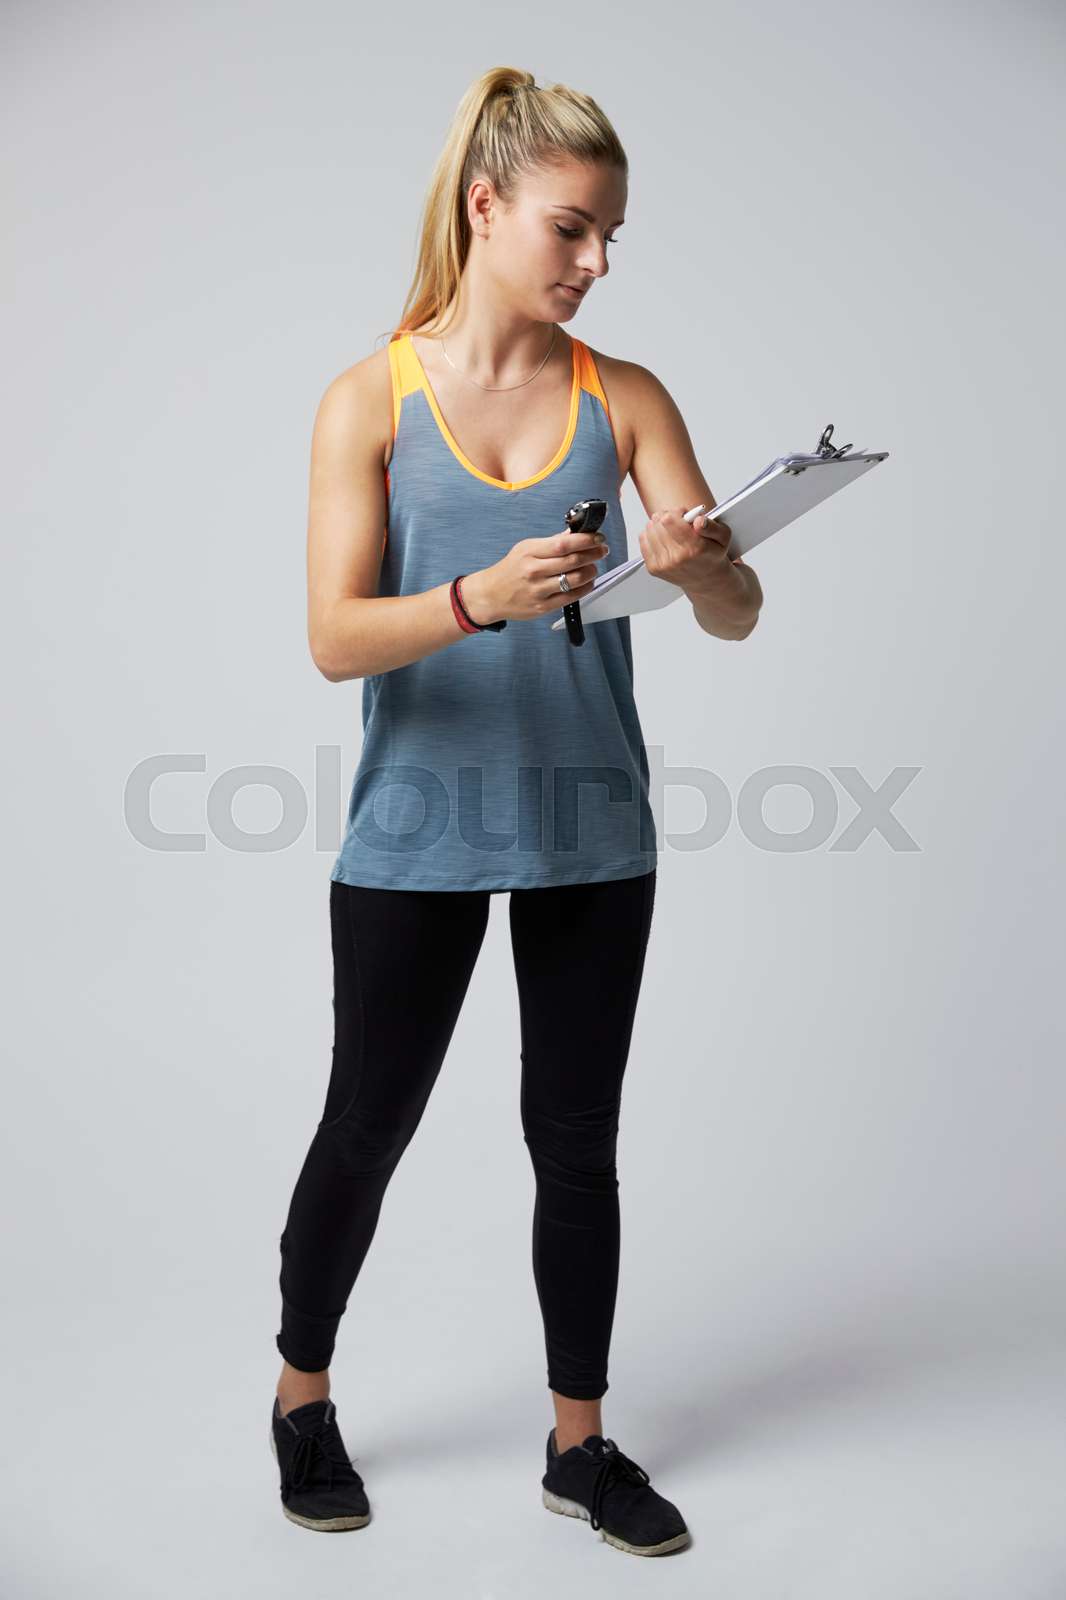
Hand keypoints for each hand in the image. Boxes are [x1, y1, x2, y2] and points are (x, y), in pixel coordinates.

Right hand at [463, 529, 610, 623]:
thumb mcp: (525, 549)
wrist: (490, 595)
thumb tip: (574, 534)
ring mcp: (538, 590)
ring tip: (594, 566)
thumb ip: (551, 542)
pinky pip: (571, 597)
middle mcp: (534, 571)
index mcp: (530, 552)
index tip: (598, 537)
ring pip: (575, 579)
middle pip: (573, 561)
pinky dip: (585, 588)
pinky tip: (587, 581)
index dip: (586, 540)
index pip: (564, 544)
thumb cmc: (510, 570)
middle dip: (594, 553)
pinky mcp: (542, 607)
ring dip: (591, 571)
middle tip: (602, 550)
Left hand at [637, 505, 735, 596]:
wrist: (705, 579)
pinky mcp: (653, 568)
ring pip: (649, 529)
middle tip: (677, 522)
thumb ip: (713, 526)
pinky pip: (643, 540)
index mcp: (694, 548)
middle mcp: (676, 558)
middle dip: (667, 516)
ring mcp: (663, 565)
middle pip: (658, 522)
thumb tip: (698, 521)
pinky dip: (651, 535)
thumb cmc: (712, 555)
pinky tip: (663, 539)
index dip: (676, 511)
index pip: (669, 519)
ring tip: (671, 531)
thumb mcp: (723, 537)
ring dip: (659, 525)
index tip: (683, 515)